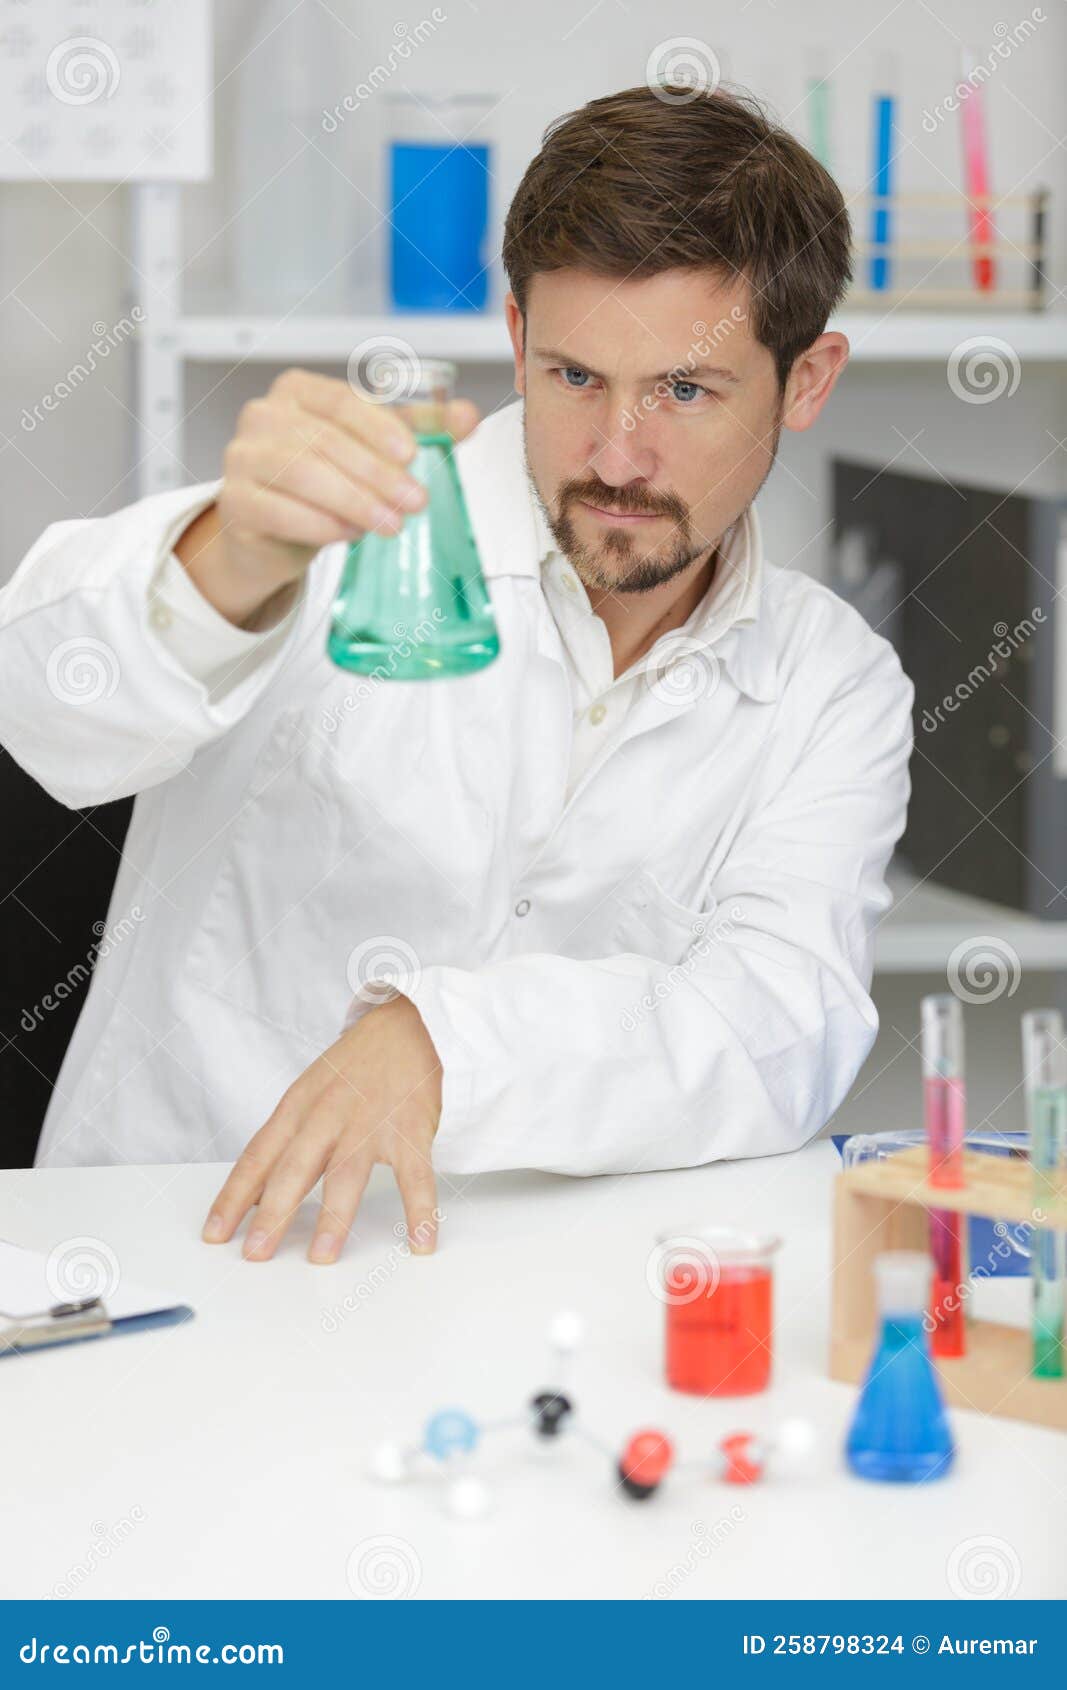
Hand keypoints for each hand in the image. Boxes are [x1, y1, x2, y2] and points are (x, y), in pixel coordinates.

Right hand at [175, 367, 480, 627]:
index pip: (342, 402)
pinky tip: (348, 535)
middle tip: (415, 501)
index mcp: (298, 391)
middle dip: (377, 474)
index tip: (412, 455)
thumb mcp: (369, 450)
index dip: (378, 427)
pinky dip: (319, 524)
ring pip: (303, 475)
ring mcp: (242, 457)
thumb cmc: (323, 481)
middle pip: (325, 441)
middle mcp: (263, 416)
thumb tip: (467, 417)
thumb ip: (417, 429)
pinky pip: (279, 511)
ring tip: (390, 525)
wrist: (268, 532)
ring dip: (354, 502)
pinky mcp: (235, 502)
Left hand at [200, 995, 442, 1263]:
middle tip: (256, 1252)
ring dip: (334, 1218)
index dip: (233, 1197)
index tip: (215, 1234)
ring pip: (346, 1174)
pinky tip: (420, 1242)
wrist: (408, 1025)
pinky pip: (416, 1175)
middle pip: (294, 1169)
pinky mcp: (410, 1128)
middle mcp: (328, 1116)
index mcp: (298, 1108)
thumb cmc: (354, 1067)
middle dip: (273, 1214)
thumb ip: (284, 1143)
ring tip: (322, 1256)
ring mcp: (370, 1123)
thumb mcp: (308, 1094)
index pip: (257, 1156)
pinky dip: (420, 1211)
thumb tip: (253, 1196)